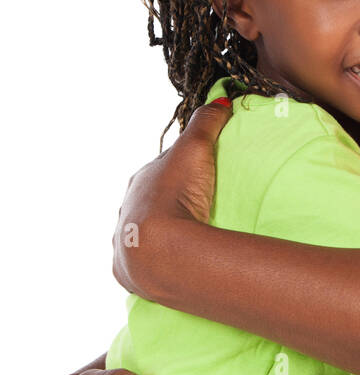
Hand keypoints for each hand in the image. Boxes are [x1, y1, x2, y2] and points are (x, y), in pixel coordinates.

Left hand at [112, 101, 230, 296]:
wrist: (161, 249)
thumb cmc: (176, 194)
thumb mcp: (196, 148)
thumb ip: (207, 122)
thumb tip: (220, 101)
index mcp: (139, 182)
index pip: (160, 170)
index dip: (180, 169)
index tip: (199, 174)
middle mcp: (125, 210)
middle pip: (148, 201)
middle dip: (166, 202)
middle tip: (194, 207)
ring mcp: (124, 242)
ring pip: (140, 233)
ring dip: (157, 233)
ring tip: (182, 238)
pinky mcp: (129, 273)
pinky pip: (141, 262)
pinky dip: (153, 260)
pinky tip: (167, 262)